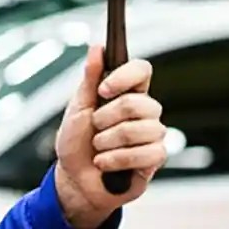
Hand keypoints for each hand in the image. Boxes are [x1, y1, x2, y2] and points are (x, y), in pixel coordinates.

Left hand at [53, 45, 167, 228]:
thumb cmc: (75, 143)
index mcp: (126, 94)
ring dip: (108, 142)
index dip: (126, 76)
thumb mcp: (77, 109)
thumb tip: (96, 48)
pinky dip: (117, 159)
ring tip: (98, 148)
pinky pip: (146, 153)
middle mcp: (144, 112)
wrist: (74, 180)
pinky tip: (105, 163)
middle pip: (140, 103)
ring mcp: (152, 135)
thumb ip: (90, 80)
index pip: (142, 70)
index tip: (104, 90)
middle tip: (95, 129)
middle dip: (107, 118)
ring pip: (141, 129)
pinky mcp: (155, 158)